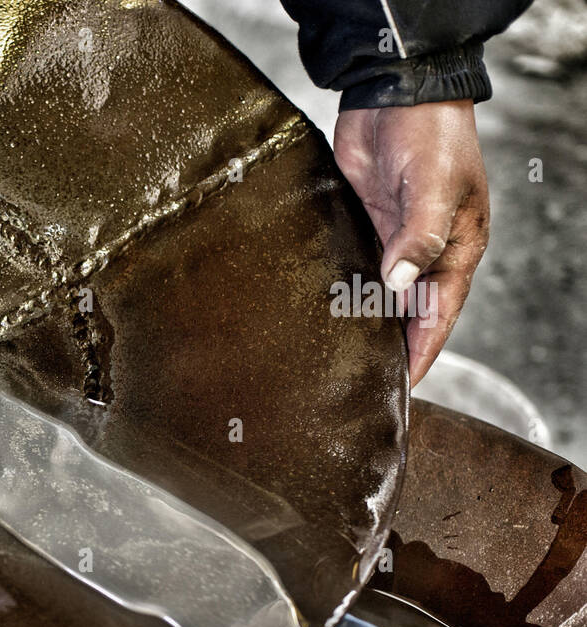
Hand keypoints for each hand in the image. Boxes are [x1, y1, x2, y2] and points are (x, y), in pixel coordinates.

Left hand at [333, 100, 489, 385]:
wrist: (394, 93)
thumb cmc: (431, 135)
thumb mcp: (434, 187)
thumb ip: (418, 237)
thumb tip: (399, 283)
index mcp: (454, 252)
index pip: (437, 318)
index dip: (419, 355)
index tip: (399, 391)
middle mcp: (422, 254)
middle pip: (405, 315)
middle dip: (386, 350)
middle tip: (357, 388)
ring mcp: (388, 242)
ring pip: (374, 297)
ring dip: (357, 325)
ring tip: (331, 364)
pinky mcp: (358, 227)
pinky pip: (348, 270)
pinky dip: (336, 293)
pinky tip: (316, 316)